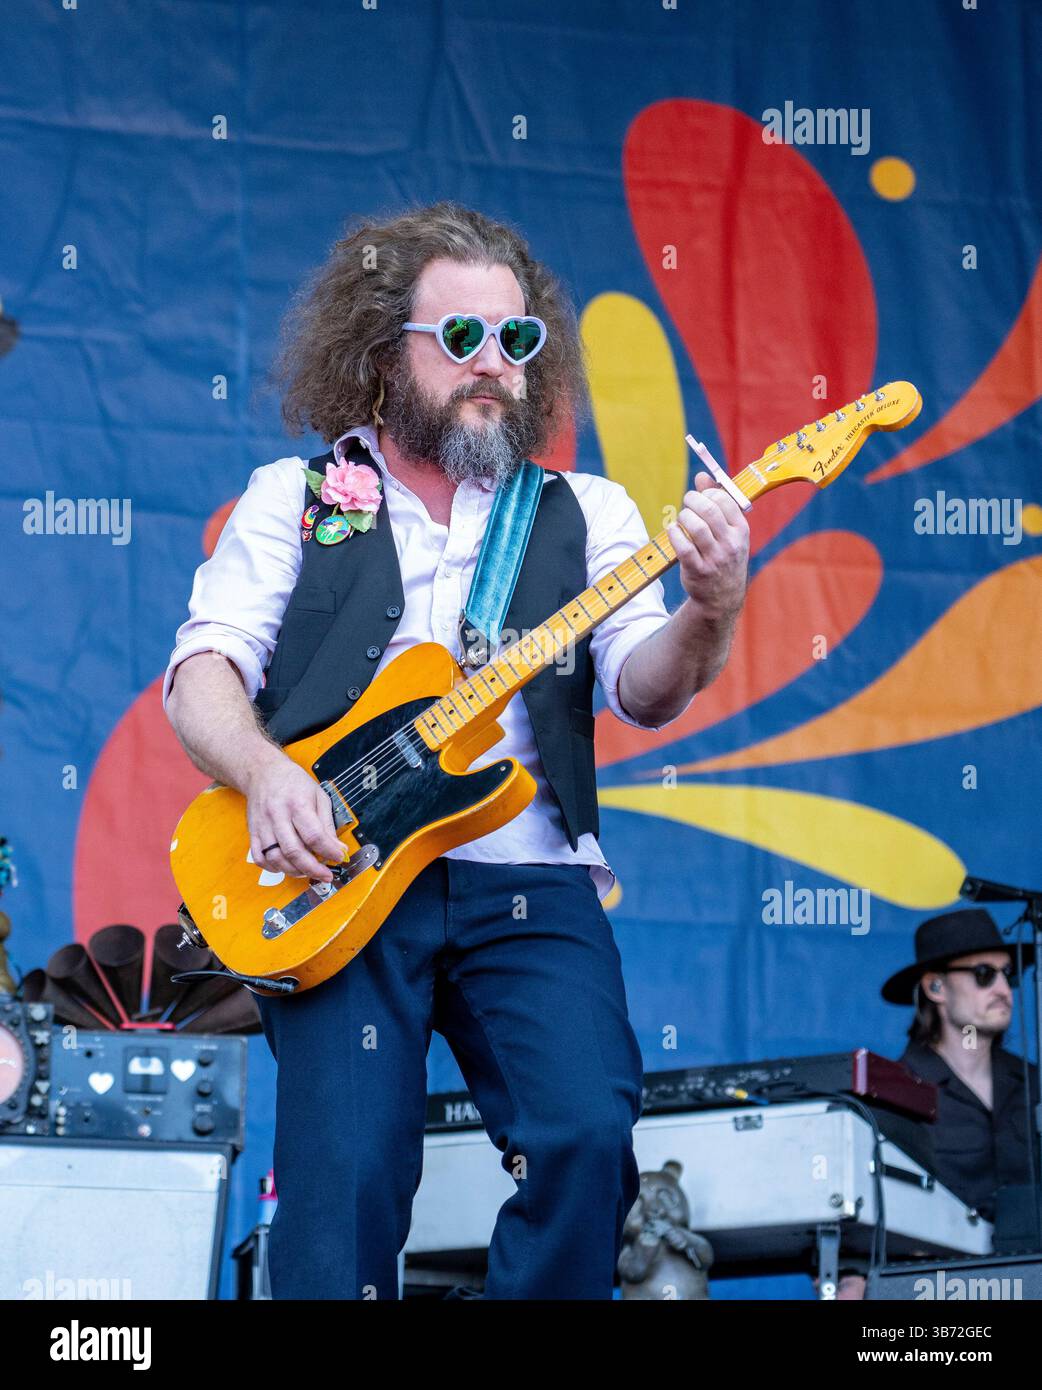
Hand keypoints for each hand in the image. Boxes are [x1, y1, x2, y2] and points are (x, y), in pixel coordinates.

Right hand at [244, 753, 344, 881]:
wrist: (264, 772)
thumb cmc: (293, 782)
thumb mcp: (319, 796)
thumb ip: (327, 824)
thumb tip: (338, 848)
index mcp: (297, 803)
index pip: (314, 835)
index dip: (328, 851)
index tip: (339, 858)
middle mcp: (277, 815)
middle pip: (294, 851)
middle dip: (313, 869)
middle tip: (326, 875)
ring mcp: (263, 825)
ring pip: (276, 858)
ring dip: (294, 871)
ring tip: (308, 871)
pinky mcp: (252, 832)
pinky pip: (260, 858)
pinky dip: (273, 868)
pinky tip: (287, 866)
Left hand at [666, 473, 749, 624]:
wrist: (721, 597)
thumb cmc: (723, 556)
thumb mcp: (728, 531)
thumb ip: (716, 501)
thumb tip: (702, 475)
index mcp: (741, 530)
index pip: (724, 500)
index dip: (707, 493)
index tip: (700, 497)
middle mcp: (730, 544)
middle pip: (709, 510)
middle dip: (692, 500)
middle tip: (686, 503)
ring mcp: (715, 558)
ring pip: (695, 527)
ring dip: (682, 517)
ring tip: (681, 519)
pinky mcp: (698, 571)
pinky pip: (683, 547)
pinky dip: (674, 534)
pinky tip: (672, 531)